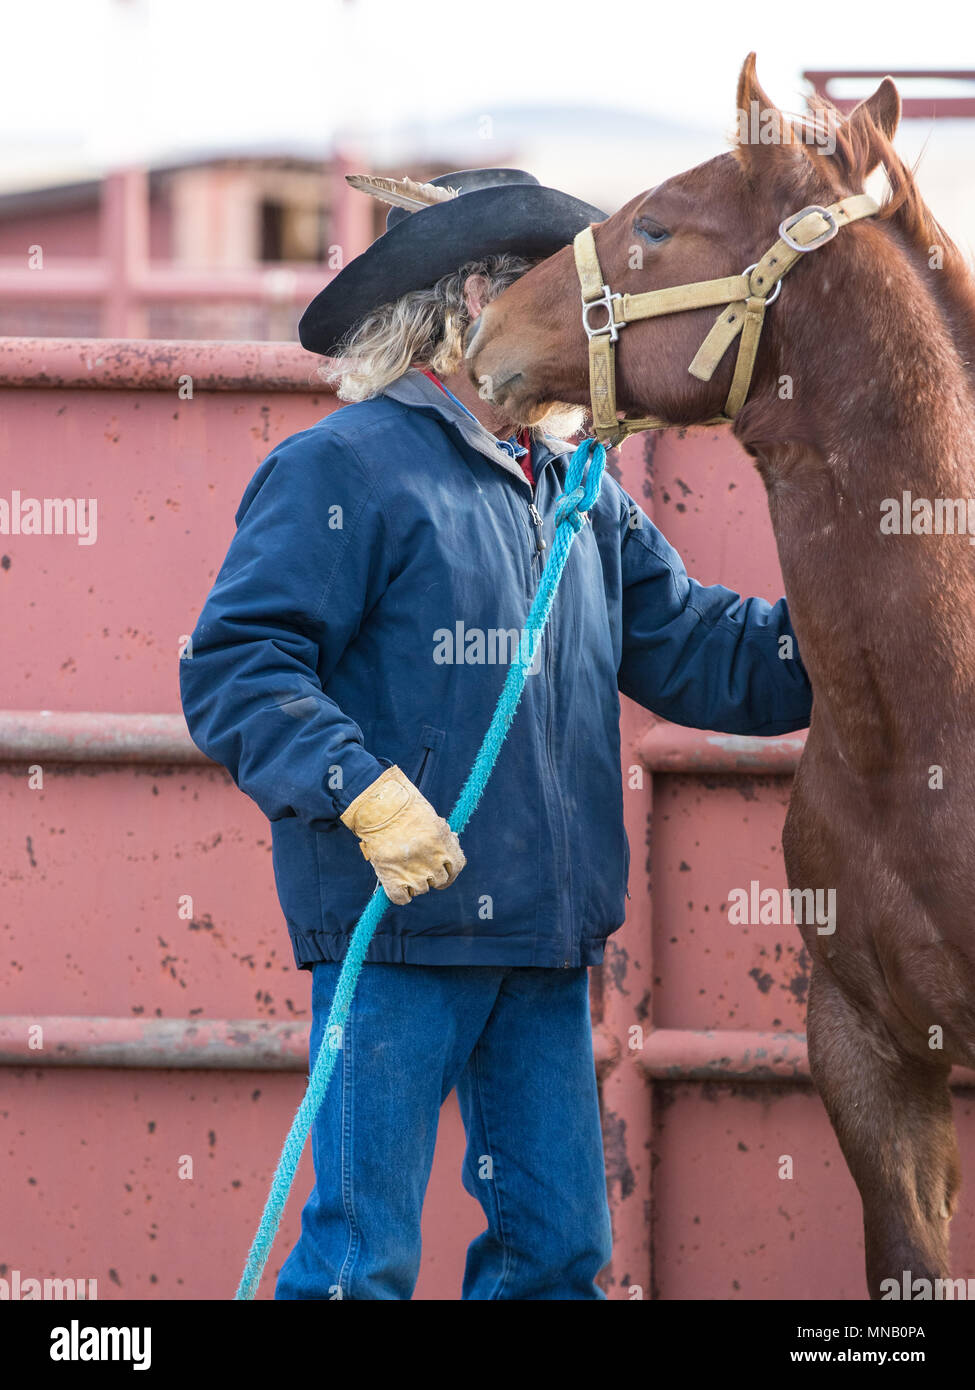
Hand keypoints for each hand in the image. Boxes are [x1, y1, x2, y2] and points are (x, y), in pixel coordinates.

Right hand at [340, 765, 464, 905]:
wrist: (379, 810)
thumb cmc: (405, 810)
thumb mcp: (432, 819)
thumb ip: (444, 837)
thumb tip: (453, 843)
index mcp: (443, 845)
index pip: (456, 867)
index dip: (450, 871)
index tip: (443, 872)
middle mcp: (432, 862)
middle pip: (438, 881)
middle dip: (431, 876)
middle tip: (417, 866)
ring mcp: (413, 873)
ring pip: (421, 890)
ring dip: (414, 883)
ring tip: (401, 866)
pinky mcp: (393, 880)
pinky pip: (402, 898)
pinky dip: (401, 895)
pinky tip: (396, 884)